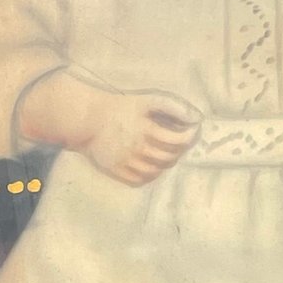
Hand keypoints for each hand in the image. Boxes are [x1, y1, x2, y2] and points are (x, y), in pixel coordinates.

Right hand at [80, 89, 200, 185]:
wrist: (88, 121)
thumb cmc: (119, 109)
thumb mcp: (145, 102)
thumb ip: (170, 107)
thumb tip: (193, 117)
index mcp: (145, 129)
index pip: (176, 140)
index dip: (189, 138)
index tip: (192, 132)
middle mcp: (136, 147)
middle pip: (168, 158)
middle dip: (178, 152)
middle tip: (179, 144)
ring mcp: (126, 161)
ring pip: (155, 171)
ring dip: (165, 164)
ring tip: (166, 154)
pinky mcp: (116, 170)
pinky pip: (140, 180)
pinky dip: (150, 175)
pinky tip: (151, 165)